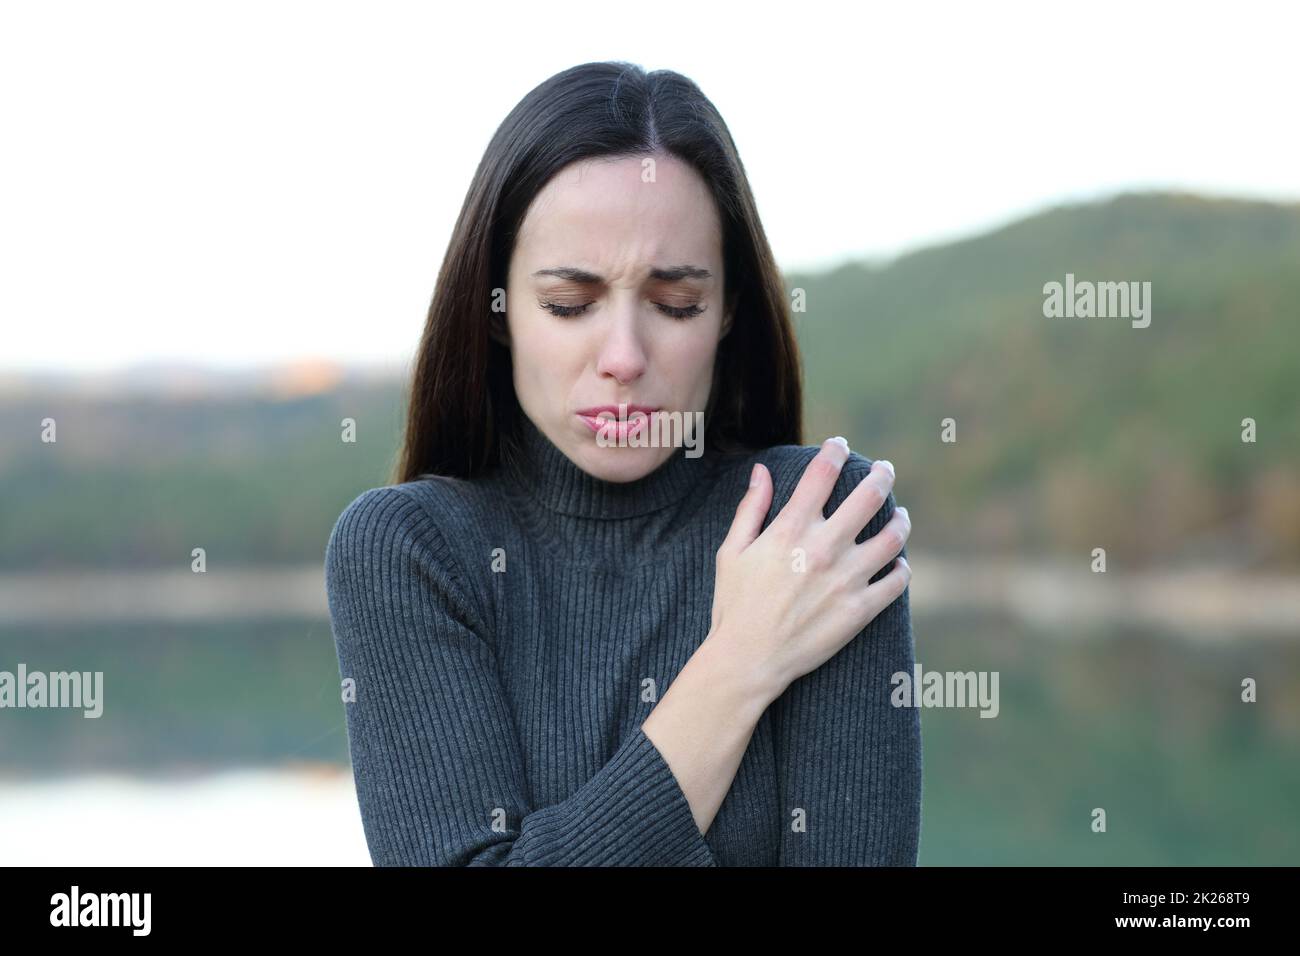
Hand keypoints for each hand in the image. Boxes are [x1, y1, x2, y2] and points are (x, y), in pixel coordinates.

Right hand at [708, 436, 911, 701]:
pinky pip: (896, 581)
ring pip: (893, 537)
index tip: (841, 446)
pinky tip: (897, 564)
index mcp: (790, 529)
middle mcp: (823, 548)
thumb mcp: (732, 551)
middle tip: (885, 470)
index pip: (822, 474)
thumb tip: (762, 471)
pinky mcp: (860, 610)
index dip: (835, 452)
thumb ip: (751, 508)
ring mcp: (846, 580)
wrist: (748, 660)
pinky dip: (901, 568)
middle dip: (882, 475)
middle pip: (869, 496)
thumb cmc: (734, 605)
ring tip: (899, 516)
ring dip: (900, 521)